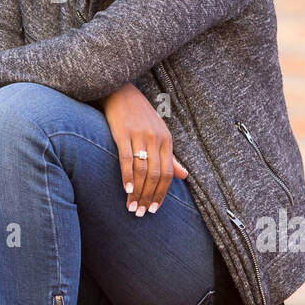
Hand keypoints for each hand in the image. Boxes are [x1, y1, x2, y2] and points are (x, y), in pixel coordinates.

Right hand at [101, 82, 186, 217]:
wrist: (120, 91)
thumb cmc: (140, 115)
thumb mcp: (159, 133)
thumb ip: (171, 156)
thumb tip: (184, 176)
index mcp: (166, 140)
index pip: (168, 173)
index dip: (162, 194)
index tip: (154, 209)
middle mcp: (155, 138)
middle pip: (155, 175)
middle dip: (148, 197)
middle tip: (140, 213)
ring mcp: (139, 135)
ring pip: (142, 170)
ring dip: (137, 192)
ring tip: (131, 206)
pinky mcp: (123, 133)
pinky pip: (127, 159)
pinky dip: (127, 176)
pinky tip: (126, 190)